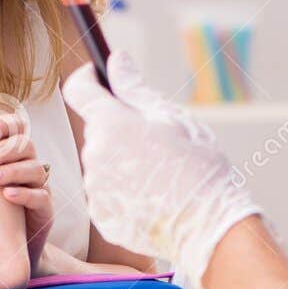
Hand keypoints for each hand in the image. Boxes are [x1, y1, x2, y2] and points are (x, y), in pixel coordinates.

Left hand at [0, 111, 54, 276]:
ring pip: (34, 169)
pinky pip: (41, 197)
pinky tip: (7, 195)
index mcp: (12, 155)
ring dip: (10, 170)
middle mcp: (28, 167)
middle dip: (2, 150)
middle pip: (26, 146)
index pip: (18, 128)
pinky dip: (25, 194)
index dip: (7, 123)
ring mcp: (39, 189)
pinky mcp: (45, 212)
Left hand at [61, 52, 259, 288]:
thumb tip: (116, 60)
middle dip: (118, 127)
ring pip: (103, 162)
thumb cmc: (198, 168)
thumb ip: (135, 88)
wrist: (209, 228)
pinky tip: (153, 196)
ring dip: (121, 160)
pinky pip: (107, 193)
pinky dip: (124, 190)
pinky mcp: (101, 216)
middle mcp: (94, 155)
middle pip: (97, 130)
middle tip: (155, 139)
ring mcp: (95, 189)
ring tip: (159, 173)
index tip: (98, 77)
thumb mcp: (173, 118)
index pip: (78, 89)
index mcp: (111, 124)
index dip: (87, 78)